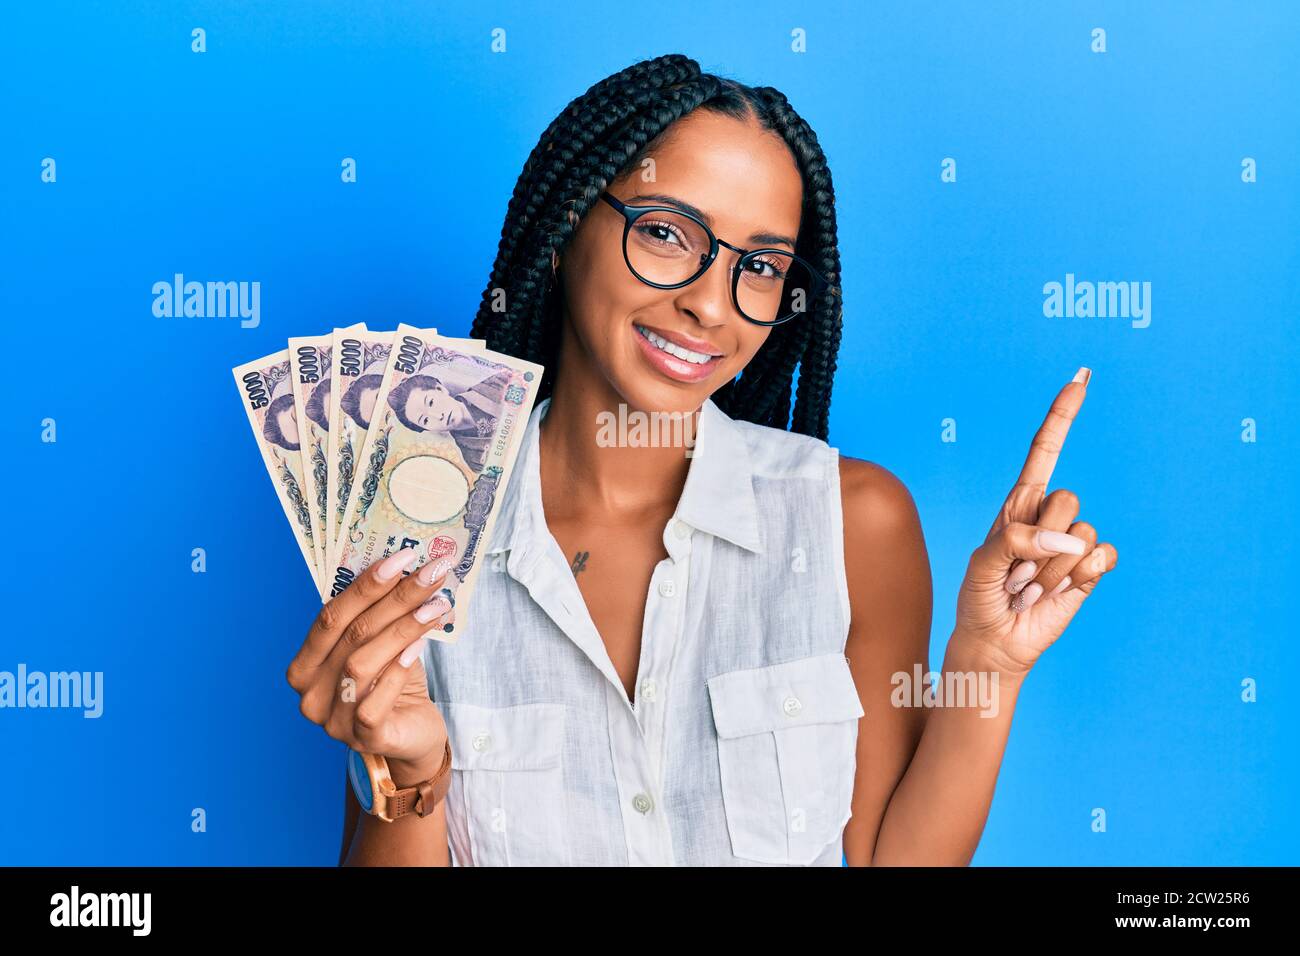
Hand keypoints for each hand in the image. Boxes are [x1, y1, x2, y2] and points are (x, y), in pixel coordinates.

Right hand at [285, 547, 456, 781]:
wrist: (412, 736)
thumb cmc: (392, 684)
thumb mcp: (380, 646)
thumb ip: (377, 617)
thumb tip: (407, 566)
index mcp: (305, 666)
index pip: (330, 616)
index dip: (366, 584)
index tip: (404, 557)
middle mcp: (310, 695)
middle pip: (351, 635)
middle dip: (395, 598)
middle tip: (431, 573)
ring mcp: (332, 721)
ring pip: (361, 663)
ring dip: (403, 628)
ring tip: (437, 605)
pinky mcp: (362, 738)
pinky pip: (375, 699)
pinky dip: (398, 668)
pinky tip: (421, 645)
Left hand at [953, 367, 1117, 675]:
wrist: (996, 640)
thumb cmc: (980, 596)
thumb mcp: (983, 564)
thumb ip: (1016, 540)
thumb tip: (1065, 538)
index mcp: (1019, 503)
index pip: (1045, 450)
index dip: (1063, 414)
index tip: (1081, 378)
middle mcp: (1049, 516)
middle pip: (1067, 498)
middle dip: (1041, 537)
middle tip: (1018, 569)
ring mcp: (1073, 542)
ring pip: (1083, 533)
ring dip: (1053, 567)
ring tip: (1032, 585)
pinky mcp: (1090, 569)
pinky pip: (1103, 557)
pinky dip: (1081, 577)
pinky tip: (1059, 592)